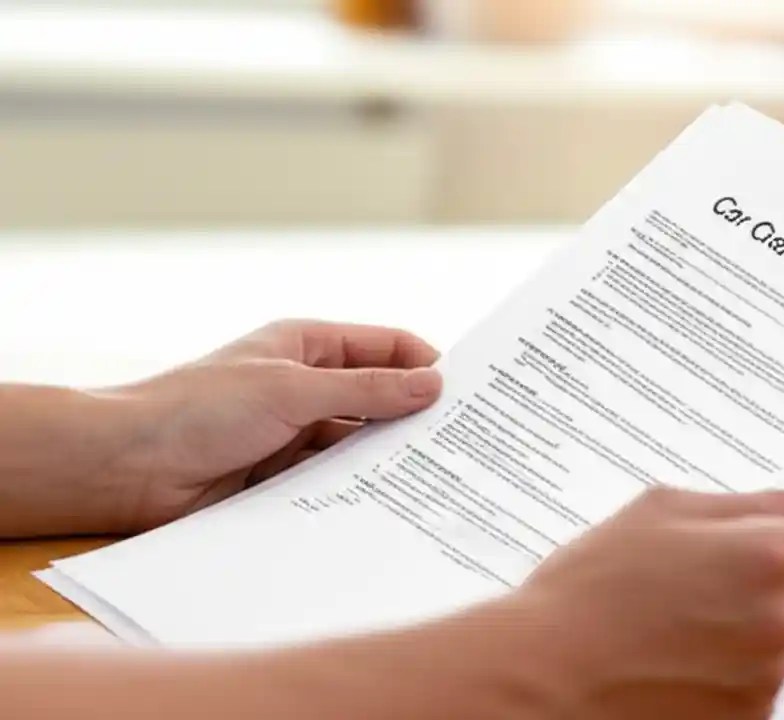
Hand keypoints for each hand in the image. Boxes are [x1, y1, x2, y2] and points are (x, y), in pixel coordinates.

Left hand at [109, 320, 443, 530]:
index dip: (425, 363)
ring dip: (389, 456)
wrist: (126, 467)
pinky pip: (336, 478)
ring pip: (360, 442)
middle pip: (378, 396)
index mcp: (306, 345)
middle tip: (464, 441)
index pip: (385, 346)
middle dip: (415, 415)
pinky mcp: (284, 476)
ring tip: (438, 476)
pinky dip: (361, 486)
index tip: (467, 394)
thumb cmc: (198, 408)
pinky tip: (392, 501)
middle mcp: (305, 386)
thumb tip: (432, 386)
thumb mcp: (292, 390)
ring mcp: (295, 432)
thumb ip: (365, 390)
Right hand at [515, 486, 783, 719]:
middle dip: (779, 569)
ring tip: (678, 618)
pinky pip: (756, 678)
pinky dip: (730, 666)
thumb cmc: (590, 590)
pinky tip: (676, 656)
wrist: (545, 675)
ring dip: (750, 620)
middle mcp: (780, 618)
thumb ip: (737, 504)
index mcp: (766, 556)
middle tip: (712, 571)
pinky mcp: (745, 715)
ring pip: (781, 631)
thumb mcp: (656, 513)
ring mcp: (765, 675)